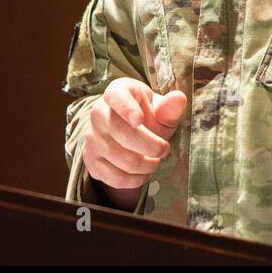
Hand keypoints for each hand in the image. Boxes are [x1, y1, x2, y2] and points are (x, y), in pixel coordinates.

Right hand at [83, 77, 186, 209]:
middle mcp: (98, 113)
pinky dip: (136, 180)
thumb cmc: (147, 117)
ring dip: (147, 165)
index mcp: (116, 92)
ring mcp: (92, 138)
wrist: (127, 133)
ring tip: (155, 161)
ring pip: (122, 159)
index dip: (126, 108)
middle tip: (164, 149)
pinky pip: (116, 177)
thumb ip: (170, 107)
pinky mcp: (91, 160)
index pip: (116, 96)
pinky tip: (144, 173)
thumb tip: (180, 98)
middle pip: (122, 133)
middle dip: (151, 146)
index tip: (139, 120)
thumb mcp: (160, 110)